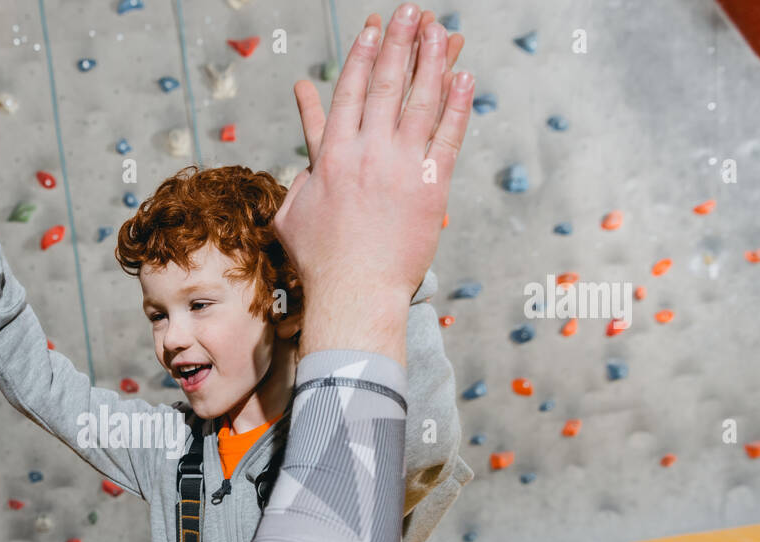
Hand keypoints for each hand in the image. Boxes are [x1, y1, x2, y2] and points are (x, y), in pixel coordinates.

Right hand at [272, 3, 473, 359]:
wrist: (355, 295)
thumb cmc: (320, 263)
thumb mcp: (294, 215)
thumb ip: (301, 181)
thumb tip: (305, 163)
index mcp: (331, 158)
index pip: (349, 92)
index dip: (363, 55)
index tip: (374, 28)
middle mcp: (366, 154)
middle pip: (387, 85)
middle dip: (400, 43)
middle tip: (411, 12)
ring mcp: (400, 168)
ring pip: (421, 101)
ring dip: (433, 60)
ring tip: (442, 30)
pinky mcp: (431, 187)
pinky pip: (448, 136)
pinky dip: (457, 104)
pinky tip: (465, 77)